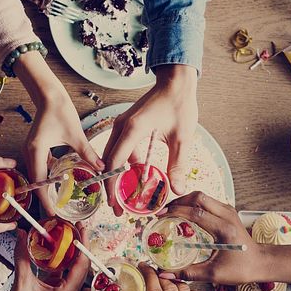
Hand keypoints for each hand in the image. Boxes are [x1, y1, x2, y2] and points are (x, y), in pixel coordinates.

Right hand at [0, 229, 90, 290]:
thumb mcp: (22, 282)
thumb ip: (22, 257)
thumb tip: (22, 235)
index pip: (81, 265)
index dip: (83, 245)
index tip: (81, 229)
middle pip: (81, 266)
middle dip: (79, 246)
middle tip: (75, 228)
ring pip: (72, 269)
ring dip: (70, 253)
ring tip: (68, 235)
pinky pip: (63, 274)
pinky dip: (61, 261)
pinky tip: (55, 250)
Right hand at [25, 92, 103, 214]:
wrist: (49, 95)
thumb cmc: (60, 110)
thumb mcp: (76, 135)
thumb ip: (87, 153)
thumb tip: (101, 168)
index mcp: (37, 150)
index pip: (39, 181)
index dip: (45, 199)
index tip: (52, 212)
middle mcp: (30, 152)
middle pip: (35, 181)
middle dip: (45, 197)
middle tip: (55, 212)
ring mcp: (30, 150)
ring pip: (37, 175)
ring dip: (45, 187)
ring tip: (56, 201)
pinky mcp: (35, 147)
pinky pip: (39, 166)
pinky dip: (47, 176)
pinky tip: (58, 181)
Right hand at [103, 65, 197, 214]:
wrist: (176, 82)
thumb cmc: (179, 105)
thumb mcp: (182, 138)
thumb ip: (178, 164)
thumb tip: (176, 190)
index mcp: (132, 129)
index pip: (115, 162)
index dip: (113, 185)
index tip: (115, 203)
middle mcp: (121, 127)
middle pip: (108, 162)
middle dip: (111, 186)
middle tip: (117, 208)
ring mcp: (122, 125)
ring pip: (112, 156)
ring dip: (116, 176)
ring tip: (124, 197)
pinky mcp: (126, 126)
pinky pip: (120, 149)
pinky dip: (124, 165)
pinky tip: (135, 177)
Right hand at [163, 192, 259, 284]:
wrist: (260, 262)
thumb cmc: (240, 269)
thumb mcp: (214, 274)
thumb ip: (188, 273)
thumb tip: (165, 275)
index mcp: (224, 229)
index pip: (196, 213)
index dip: (176, 211)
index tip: (161, 216)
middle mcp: (227, 215)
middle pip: (198, 197)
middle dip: (178, 201)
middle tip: (164, 211)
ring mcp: (228, 211)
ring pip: (203, 196)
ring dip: (186, 201)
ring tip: (171, 212)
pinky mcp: (228, 211)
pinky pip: (207, 201)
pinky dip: (193, 204)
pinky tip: (185, 215)